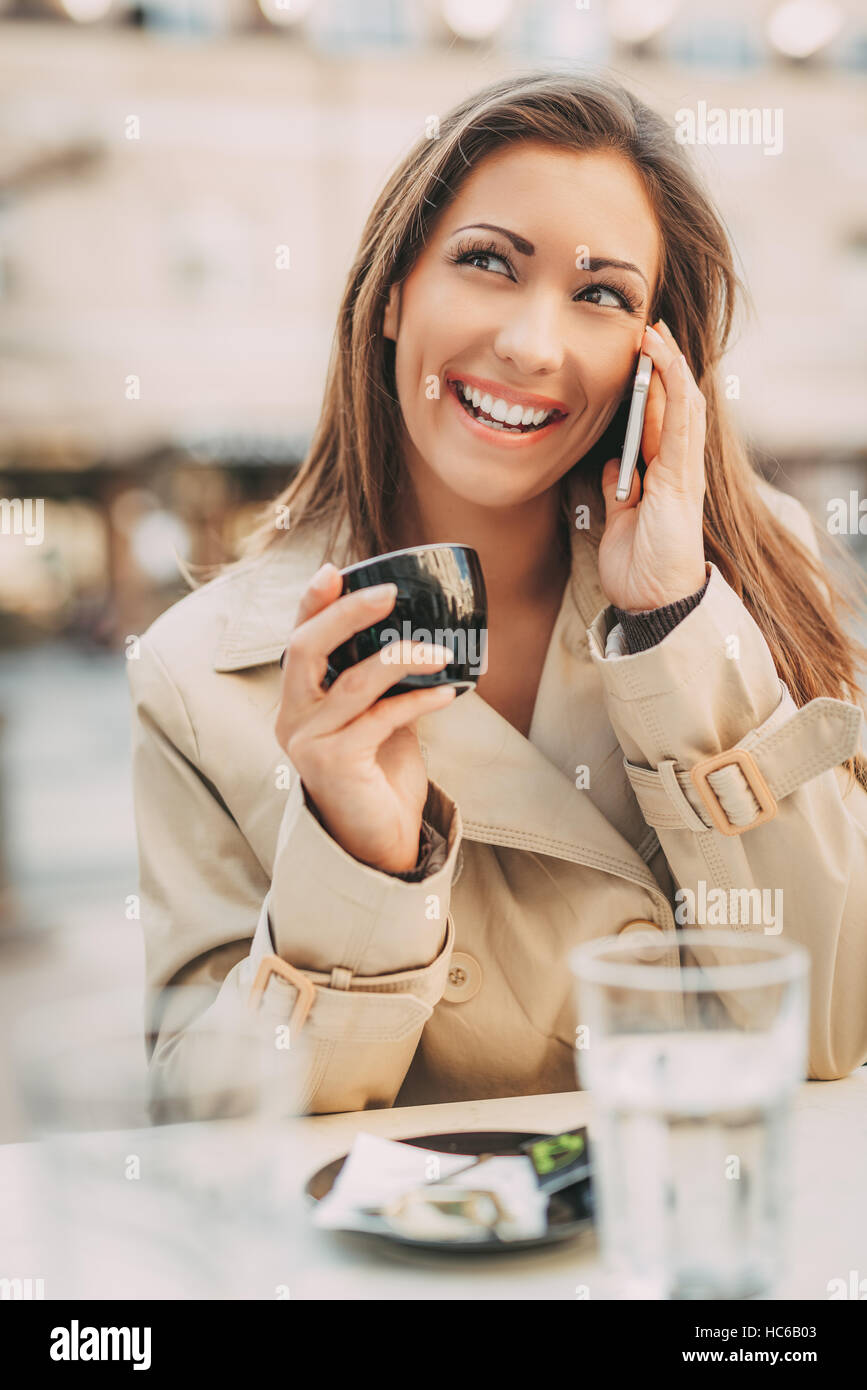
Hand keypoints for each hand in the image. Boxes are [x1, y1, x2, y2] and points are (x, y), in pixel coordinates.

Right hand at [275, 563, 455, 875]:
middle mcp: (292, 717)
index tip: (333, 570)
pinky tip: (450, 691)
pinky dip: (419, 700)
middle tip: (389, 593)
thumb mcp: (375, 716)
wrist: (376, 842)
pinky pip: (381, 718)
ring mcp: (308, 742)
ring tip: (441, 649)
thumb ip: (378, 680)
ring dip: (400, 658)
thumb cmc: (377, 774)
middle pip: (306, 648)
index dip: (312, 602)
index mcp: (297, 699)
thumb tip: (419, 633)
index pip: (298, 638)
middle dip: (347, 613)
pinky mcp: (334, 764)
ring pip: (352, 682)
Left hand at [597, 319, 706, 612]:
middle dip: (663, 363)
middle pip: (676, 403)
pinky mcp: (682, 477)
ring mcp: (684, 470)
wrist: (652, 600)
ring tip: (654, 333)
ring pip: (684, 404)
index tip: (638, 354)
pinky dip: (675, 388)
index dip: (653, 384)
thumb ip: (621, 492)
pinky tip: (667, 363)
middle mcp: (679, 467)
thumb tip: (614, 470)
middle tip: (648, 328)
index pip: (662, 417)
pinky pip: (682, 423)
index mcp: (665, 475)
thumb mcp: (620, 521)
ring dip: (670, 365)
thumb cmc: (639, 567)